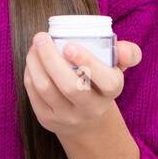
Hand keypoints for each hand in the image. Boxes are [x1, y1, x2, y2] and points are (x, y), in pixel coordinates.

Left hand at [23, 33, 141, 138]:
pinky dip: (30, 74)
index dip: (88, 62)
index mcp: (112, 91)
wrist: (87, 121)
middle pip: (70, 86)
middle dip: (51, 59)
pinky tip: (32, 61)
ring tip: (34, 45)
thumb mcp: (117, 68)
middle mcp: (92, 109)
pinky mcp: (48, 121)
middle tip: (41, 37)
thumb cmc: (100, 83)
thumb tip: (121, 46)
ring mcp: (68, 117)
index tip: (69, 45)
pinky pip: (34, 95)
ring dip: (35, 63)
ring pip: (47, 89)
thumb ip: (127, 53)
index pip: (107, 80)